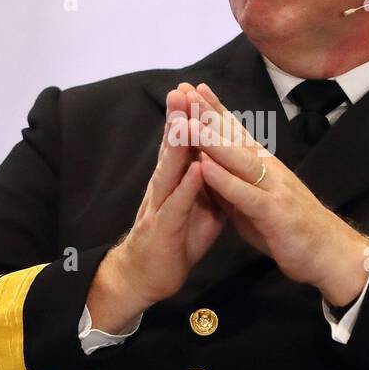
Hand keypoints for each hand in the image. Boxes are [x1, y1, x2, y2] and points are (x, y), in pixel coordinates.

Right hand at [100, 83, 226, 310]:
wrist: (145, 280)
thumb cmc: (174, 243)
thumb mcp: (198, 210)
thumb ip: (209, 185)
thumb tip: (223, 164)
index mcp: (174, 183)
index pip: (182, 144)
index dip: (190, 118)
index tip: (196, 90)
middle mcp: (163, 188)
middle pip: (172, 149)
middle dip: (179, 119)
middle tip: (183, 89)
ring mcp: (160, 207)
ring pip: (169, 170)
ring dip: (177, 145)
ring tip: (185, 119)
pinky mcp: (163, 229)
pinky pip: (176, 205)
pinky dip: (186, 187)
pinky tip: (195, 170)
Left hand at [187, 83, 368, 305]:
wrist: (331, 255)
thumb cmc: (292, 230)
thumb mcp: (254, 206)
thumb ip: (232, 187)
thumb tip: (206, 170)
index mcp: (264, 167)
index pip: (236, 132)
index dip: (215, 111)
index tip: (193, 90)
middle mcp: (269, 170)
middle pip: (235, 137)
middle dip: (208, 113)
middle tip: (185, 90)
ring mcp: (273, 188)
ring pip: (238, 158)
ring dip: (212, 139)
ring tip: (189, 121)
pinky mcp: (275, 212)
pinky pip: (245, 193)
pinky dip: (224, 179)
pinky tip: (204, 166)